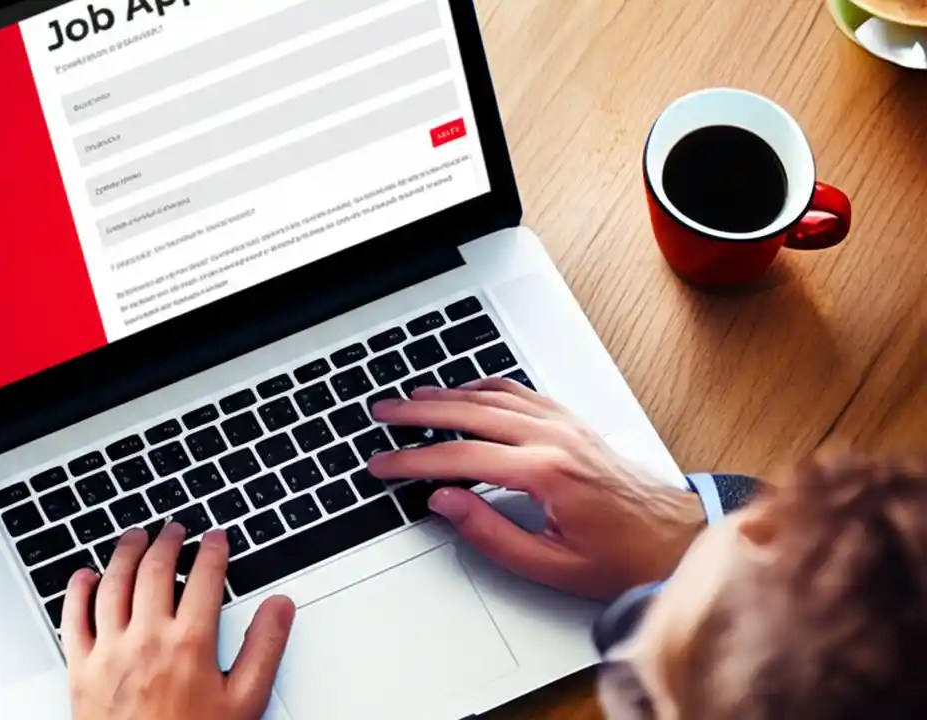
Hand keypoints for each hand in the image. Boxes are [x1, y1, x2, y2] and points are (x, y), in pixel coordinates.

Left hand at [64, 524, 295, 719]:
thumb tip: (279, 607)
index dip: (213, 550)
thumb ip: (264, 649)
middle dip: (167, 541)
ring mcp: (109, 651)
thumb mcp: (244, 702)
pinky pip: (73, 617)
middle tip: (175, 529)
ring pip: (113, 583)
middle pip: (155, 569)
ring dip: (125, 552)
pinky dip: (78, 590)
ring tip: (135, 537)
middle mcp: (147, 639)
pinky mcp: (81, 668)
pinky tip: (86, 576)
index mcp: (189, 644)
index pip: (204, 578)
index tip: (216, 538)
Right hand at [368, 379, 704, 599]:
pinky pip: (522, 392)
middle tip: (383, 413)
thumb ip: (491, 534)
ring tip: (412, 398)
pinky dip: (487, 386)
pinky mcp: (574, 423)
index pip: (460, 459)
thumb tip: (445, 504)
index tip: (383, 465)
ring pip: (494, 395)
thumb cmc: (625, 558)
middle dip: (419, 412)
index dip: (413, 462)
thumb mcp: (551, 565)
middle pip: (470, 413)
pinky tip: (467, 388)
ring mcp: (566, 425)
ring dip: (448, 394)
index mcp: (546, 473)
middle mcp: (554, 438)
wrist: (679, 539)